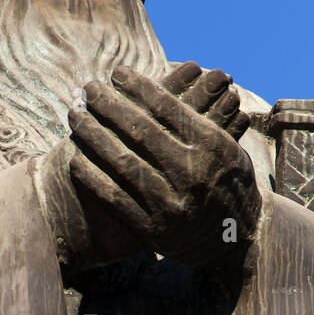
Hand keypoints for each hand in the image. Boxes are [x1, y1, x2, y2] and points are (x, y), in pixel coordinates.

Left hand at [67, 65, 259, 269]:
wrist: (240, 241)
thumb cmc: (229, 184)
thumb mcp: (227, 148)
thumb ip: (200, 122)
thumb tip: (173, 83)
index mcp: (212, 146)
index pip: (168, 109)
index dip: (138, 87)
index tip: (116, 73)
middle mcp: (192, 173)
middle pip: (140, 131)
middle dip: (109, 106)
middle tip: (87, 89)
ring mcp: (172, 203)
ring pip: (124, 163)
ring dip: (93, 136)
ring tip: (74, 117)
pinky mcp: (155, 230)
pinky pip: (116, 199)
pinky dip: (93, 178)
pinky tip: (75, 160)